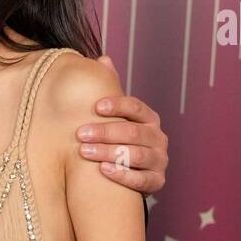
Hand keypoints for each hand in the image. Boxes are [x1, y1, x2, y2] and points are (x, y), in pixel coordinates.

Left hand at [75, 54, 167, 194]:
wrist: (130, 174)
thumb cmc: (117, 141)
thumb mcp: (115, 117)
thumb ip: (110, 91)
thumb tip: (103, 59)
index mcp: (149, 119)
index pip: (136, 108)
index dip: (118, 106)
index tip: (95, 107)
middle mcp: (158, 138)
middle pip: (133, 133)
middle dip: (105, 132)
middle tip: (80, 134)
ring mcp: (160, 160)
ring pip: (136, 156)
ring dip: (108, 152)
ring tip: (84, 152)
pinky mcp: (157, 181)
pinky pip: (142, 180)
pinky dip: (122, 175)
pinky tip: (103, 170)